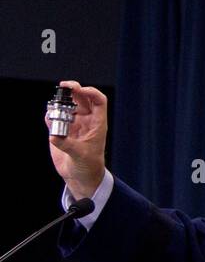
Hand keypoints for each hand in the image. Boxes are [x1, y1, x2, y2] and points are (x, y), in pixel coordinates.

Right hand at [47, 80, 107, 200]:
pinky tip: (49, 117)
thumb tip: (54, 135)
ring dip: (60, 102)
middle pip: (82, 99)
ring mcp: (73, 125)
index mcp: (97, 123)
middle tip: (64, 85)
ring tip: (54, 106)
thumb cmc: (88, 165)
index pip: (99, 101)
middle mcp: (86, 121)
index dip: (91, 92)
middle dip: (74, 90)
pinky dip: (50, 115)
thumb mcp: (80, 155)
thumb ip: (67, 144)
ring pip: (67, 106)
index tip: (81, 89)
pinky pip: (55, 118)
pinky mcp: (61, 131)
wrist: (80, 176)